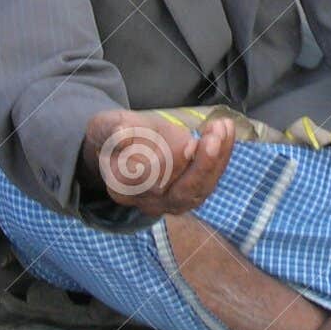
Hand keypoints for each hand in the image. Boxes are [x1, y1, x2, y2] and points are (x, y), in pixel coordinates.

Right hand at [81, 109, 233, 215]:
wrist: (122, 148)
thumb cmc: (114, 133)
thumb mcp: (105, 126)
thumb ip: (111, 131)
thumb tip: (122, 136)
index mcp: (122, 187)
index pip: (149, 183)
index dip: (171, 164)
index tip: (189, 142)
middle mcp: (147, 202)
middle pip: (180, 194)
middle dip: (202, 165)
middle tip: (214, 136)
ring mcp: (170, 203)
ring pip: (199, 189)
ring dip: (217, 159)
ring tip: (223, 127)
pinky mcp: (189, 195)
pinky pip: (208, 181)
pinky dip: (221, 157)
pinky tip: (226, 131)